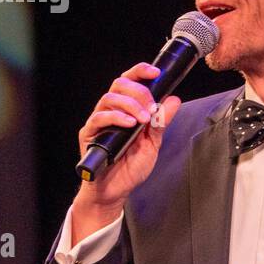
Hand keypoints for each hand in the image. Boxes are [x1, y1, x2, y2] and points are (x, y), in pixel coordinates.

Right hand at [73, 63, 182, 226]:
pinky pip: (98, 118)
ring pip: (109, 98)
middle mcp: (110, 111)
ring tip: (143, 119)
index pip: (130, 82)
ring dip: (129, 104)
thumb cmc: (131, 166)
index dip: (140, 72)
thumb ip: (161, 122)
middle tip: (151, 108)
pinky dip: (115, 117)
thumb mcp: (153, 143)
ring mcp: (98, 122)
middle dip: (139, 91)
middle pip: (119, 84)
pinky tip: (129, 124)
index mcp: (126, 109)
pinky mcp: (89, 135)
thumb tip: (174, 100)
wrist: (115, 190)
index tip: (155, 72)